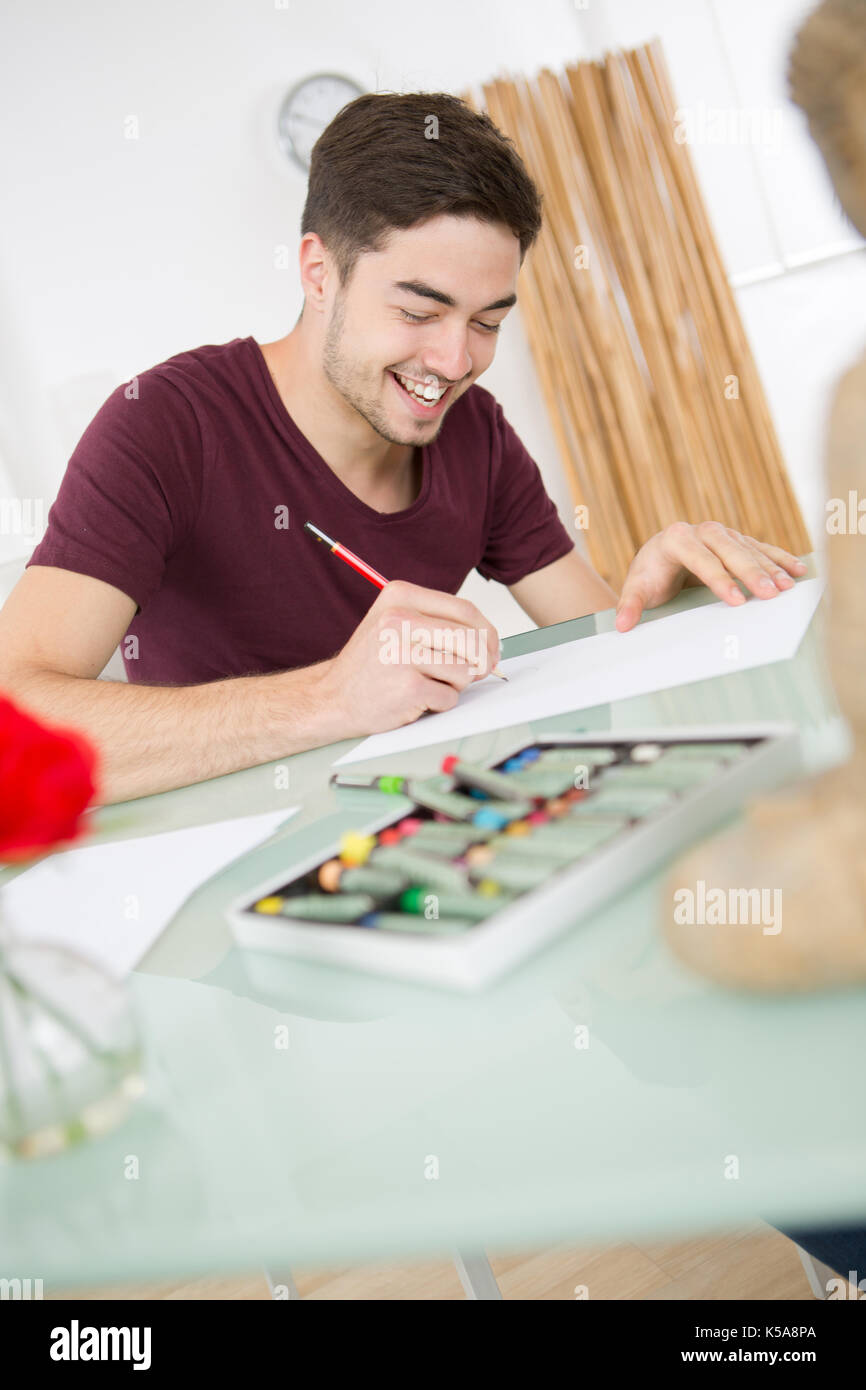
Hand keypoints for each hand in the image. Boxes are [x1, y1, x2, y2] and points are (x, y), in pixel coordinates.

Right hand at [316, 580, 500, 737]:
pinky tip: (415, 699)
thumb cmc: (372, 663)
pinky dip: (440, 703)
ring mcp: (402, 653)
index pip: (466, 610)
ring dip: (455, 684)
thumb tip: (491, 642)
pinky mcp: (408, 686)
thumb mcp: (397, 624)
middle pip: (471, 640)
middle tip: (474, 672)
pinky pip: (450, 697)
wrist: (332, 697)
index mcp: (400, 596)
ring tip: (427, 683)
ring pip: (465, 670)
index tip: (491, 649)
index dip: (488, 633)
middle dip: (481, 661)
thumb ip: (440, 624)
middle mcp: (399, 619)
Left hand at [615, 521, 807, 631]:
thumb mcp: (636, 589)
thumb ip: (630, 605)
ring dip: (771, 566)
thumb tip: (623, 626)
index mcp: (675, 539)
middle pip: (730, 549)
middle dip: (751, 572)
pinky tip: (797, 570)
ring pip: (749, 548)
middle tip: (770, 594)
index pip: (700, 559)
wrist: (657, 558)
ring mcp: (721, 533)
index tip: (735, 600)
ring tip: (788, 587)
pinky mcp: (736, 540)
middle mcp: (701, 531)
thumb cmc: (648, 575)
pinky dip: (779, 558)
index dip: (719, 579)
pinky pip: (760, 548)